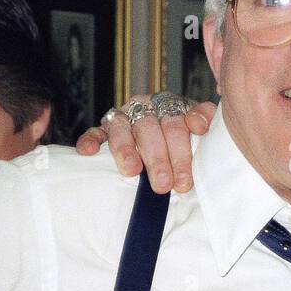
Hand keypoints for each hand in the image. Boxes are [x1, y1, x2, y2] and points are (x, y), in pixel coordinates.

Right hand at [75, 94, 216, 192]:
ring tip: (132, 171)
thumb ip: (203, 118)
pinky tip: (87, 151)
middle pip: (150, 129)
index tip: (184, 180)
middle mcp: (145, 107)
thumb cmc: (182, 134)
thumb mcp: (198, 124)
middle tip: (164, 185)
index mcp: (170, 105)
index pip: (176, 124)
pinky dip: (91, 140)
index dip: (181, 153)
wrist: (160, 130)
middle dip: (158, 159)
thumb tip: (201, 123)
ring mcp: (123, 117)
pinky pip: (95, 132)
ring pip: (122, 129)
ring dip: (126, 150)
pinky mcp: (104, 129)